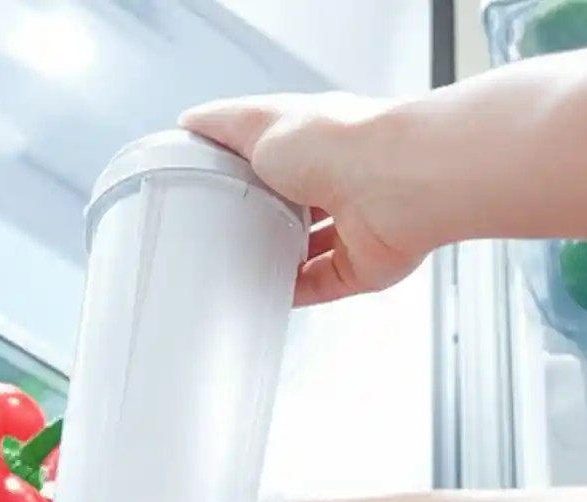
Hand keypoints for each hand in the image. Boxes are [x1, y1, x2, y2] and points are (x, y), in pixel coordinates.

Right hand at [179, 93, 437, 306]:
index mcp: (312, 136)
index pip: (269, 148)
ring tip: (237, 266)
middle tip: (219, 229)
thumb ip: (222, 127)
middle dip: (259, 213)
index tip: (204, 180)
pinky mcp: (364, 262)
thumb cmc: (335, 141)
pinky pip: (324, 282)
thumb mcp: (256, 122)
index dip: (237, 162)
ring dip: (277, 256)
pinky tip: (267, 294)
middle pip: (289, 201)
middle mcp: (337, 176)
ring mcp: (353, 221)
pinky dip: (296, 291)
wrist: (394, 183)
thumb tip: (191, 123)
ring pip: (308, 245)